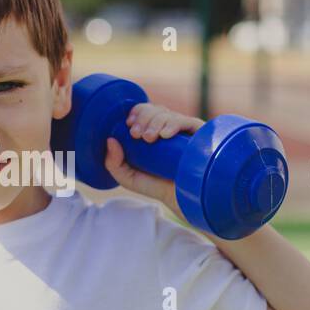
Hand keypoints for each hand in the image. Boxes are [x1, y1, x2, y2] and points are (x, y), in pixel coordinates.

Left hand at [104, 102, 203, 216]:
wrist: (180, 200)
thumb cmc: (156, 187)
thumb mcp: (128, 177)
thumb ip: (113, 163)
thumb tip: (110, 139)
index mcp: (152, 132)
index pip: (144, 111)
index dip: (136, 112)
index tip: (129, 125)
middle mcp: (168, 128)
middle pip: (155, 109)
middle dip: (143, 117)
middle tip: (137, 135)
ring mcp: (183, 131)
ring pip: (168, 113)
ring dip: (155, 122)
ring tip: (149, 139)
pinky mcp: (199, 135)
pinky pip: (187, 121)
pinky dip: (173, 124)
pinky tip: (165, 135)